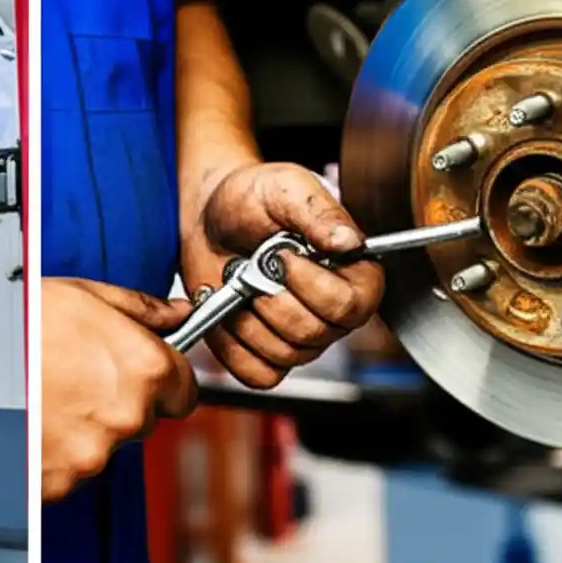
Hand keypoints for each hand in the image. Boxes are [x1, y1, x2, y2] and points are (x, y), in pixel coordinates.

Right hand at [42, 277, 196, 502]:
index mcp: (143, 368)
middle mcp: (125, 415)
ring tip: (48, 391)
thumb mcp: (83, 295)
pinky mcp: (61, 481)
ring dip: (85, 425)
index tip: (146, 373)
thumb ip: (142, 309)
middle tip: (78, 375)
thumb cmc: (15, 322)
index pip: (186, 391)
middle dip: (119, 400)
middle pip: (145, 418)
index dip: (165, 379)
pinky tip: (36, 418)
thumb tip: (176, 313)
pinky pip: (71, 468)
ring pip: (106, 444)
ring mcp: (92, 453)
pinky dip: (56, 450)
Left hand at [180, 162, 384, 387]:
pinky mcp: (263, 352)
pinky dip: (232, 346)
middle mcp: (333, 312)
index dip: (310, 286)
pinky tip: (227, 312)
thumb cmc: (252, 197)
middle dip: (270, 299)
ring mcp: (299, 337)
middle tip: (254, 267)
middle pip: (313, 335)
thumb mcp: (287, 189)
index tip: (282, 257)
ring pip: (283, 356)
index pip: (349, 307)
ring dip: (248, 319)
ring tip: (240, 284)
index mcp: (353, 273)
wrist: (209, 214)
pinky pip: (256, 373)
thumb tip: (349, 242)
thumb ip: (319, 213)